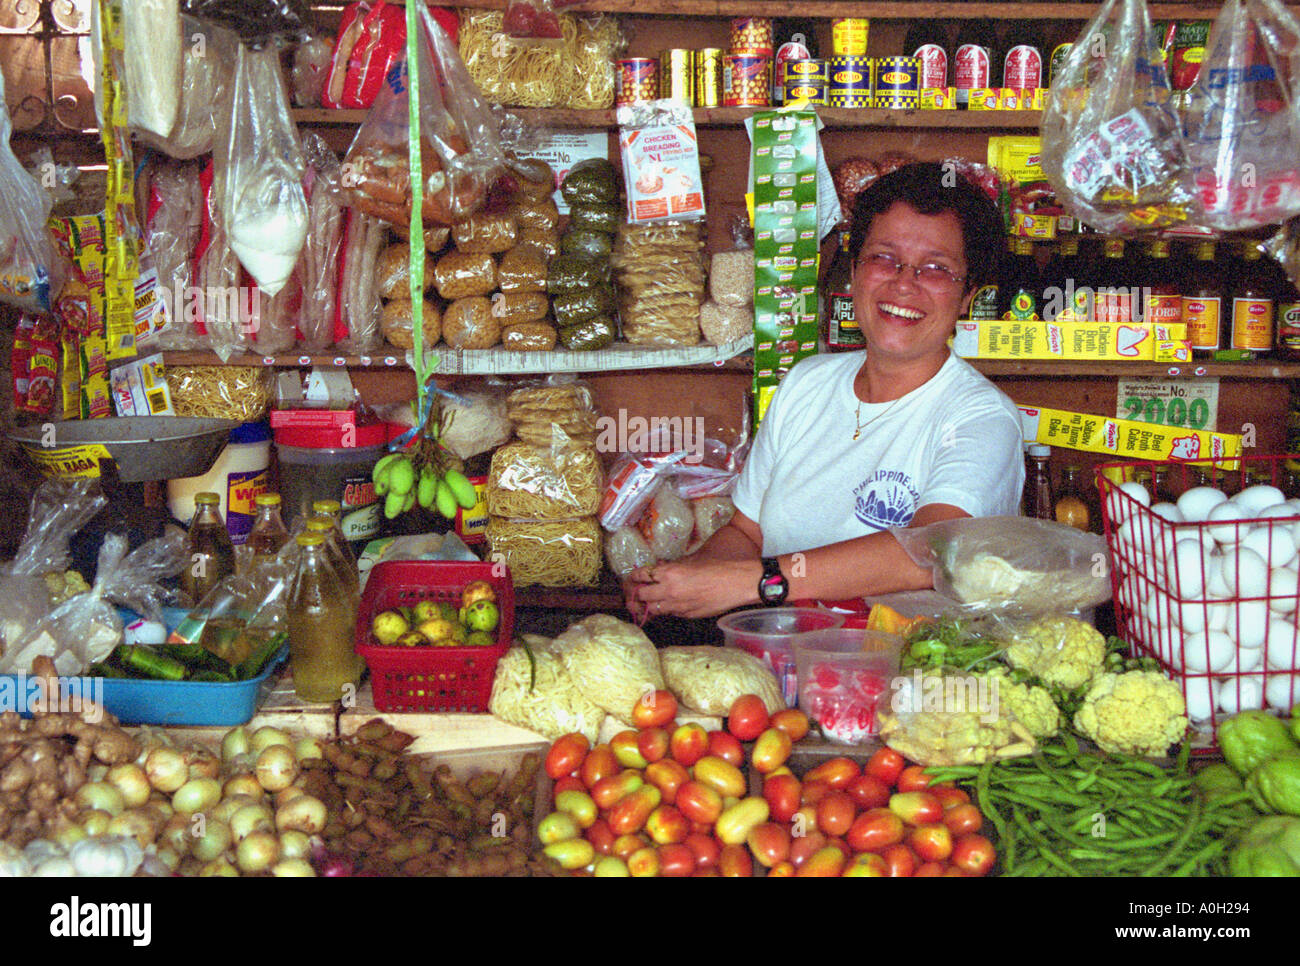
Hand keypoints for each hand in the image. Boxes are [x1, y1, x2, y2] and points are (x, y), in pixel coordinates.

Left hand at [623, 558, 761, 620]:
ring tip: (641, 604)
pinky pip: (670, 613)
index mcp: (669, 573)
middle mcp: (670, 591)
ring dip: (646, 606)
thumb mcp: (692, 559)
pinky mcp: (688, 615)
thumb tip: (660, 567)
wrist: (739, 582)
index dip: (632, 577)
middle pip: (640, 596)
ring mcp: (679, 605)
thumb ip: (673, 565)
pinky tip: (665, 606)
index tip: (630, 578)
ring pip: (653, 609)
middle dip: (633, 594)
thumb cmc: (719, 565)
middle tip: (631, 593)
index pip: (641, 576)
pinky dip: (665, 610)